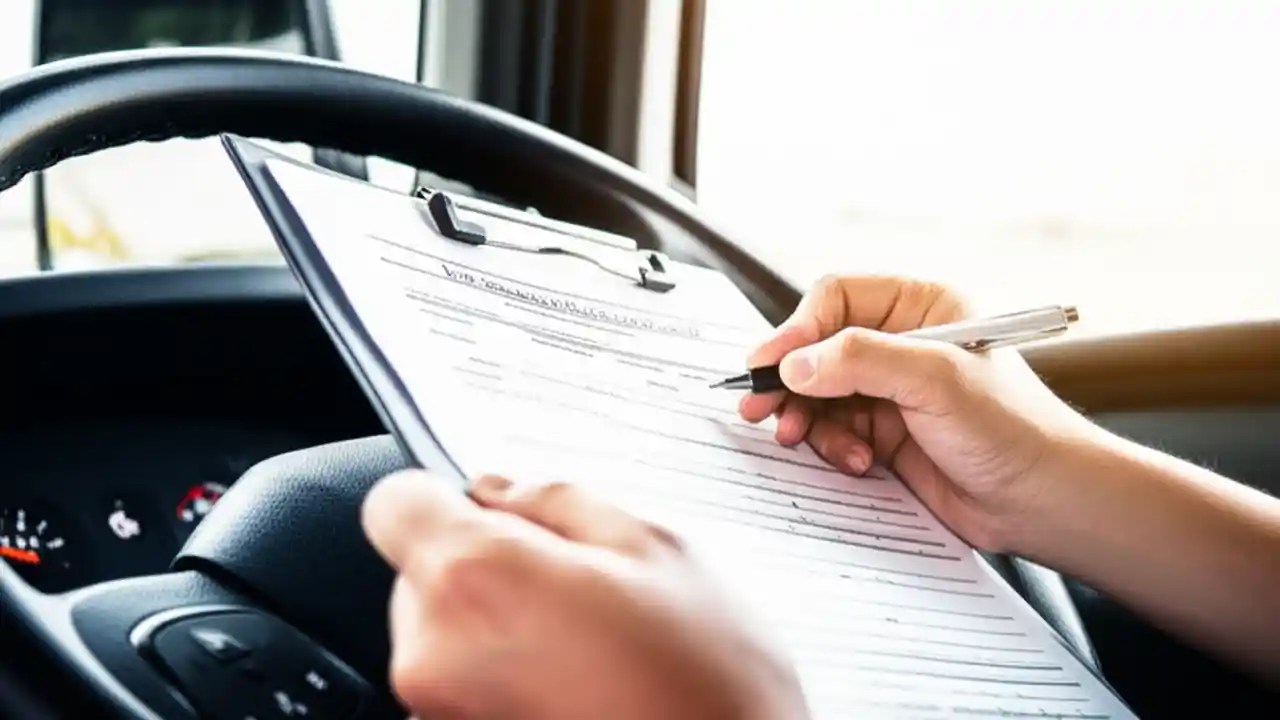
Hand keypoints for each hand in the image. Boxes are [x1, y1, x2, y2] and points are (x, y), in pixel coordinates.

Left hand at [362, 471, 808, 719]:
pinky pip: (462, 686)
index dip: (444, 499)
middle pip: (422, 572)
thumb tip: (501, 491)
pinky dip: (503, 677)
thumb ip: (559, 501)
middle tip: (575, 588)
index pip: (394, 503)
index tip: (492, 515)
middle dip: (486, 566)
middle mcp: (432, 654)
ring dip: (497, 626)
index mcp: (476, 579)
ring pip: (445, 631)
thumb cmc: (707, 685)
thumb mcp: (655, 549)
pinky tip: (575, 686)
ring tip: (586, 647)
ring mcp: (438, 713)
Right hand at [739, 275, 1098, 550]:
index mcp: (920, 306)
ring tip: (797, 438)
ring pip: (818, 393)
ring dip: (806, 418)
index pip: (835, 299)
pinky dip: (833, 446)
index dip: (798, 329)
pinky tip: (857, 461)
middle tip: (758, 405)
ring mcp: (891, 390)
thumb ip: (859, 360)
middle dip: (788, 380)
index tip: (769, 364)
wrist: (1041, 501)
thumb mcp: (934, 379)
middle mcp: (901, 343)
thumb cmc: (1011, 428)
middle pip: (817, 348)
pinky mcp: (885, 433)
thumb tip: (794, 363)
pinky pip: (833, 430)